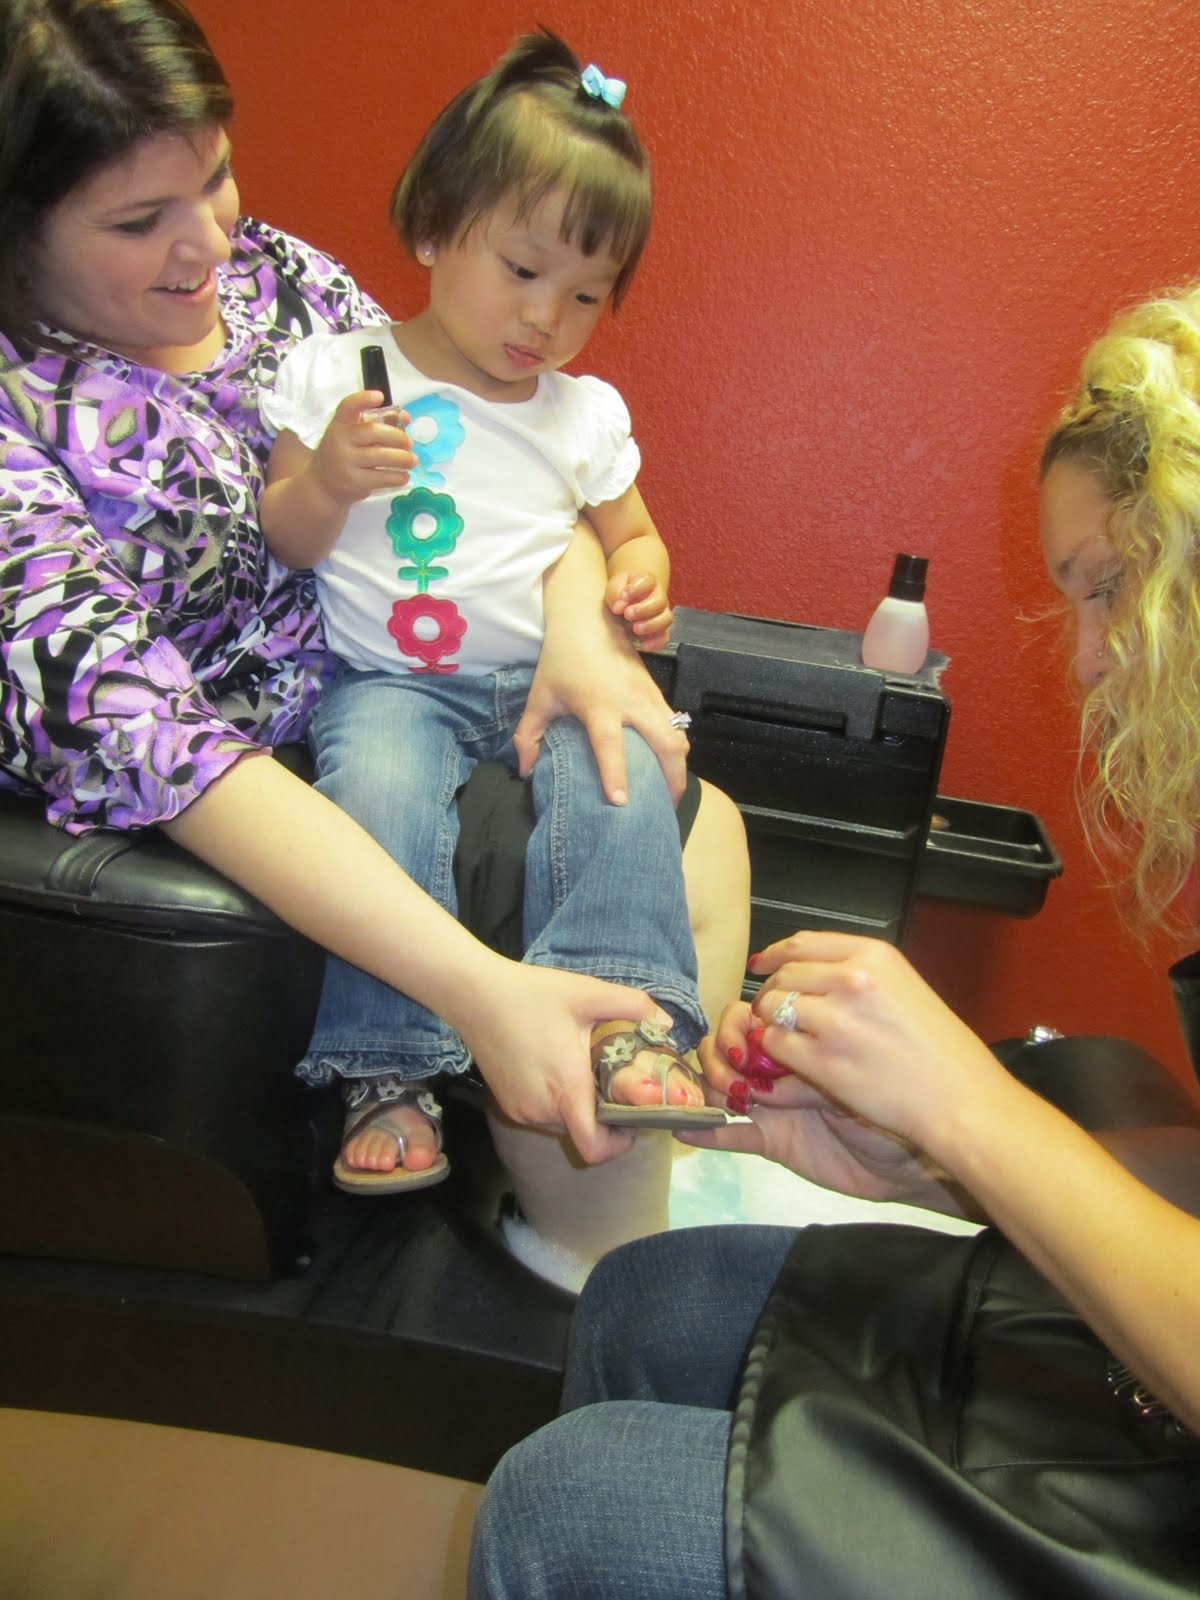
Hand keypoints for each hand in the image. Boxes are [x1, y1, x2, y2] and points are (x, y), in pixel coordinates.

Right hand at [309, 391, 414, 504]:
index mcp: (340, 424)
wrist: (324, 483)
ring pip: (381, 456)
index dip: (363, 399)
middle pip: (374, 431)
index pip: (348, 406)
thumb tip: (406, 418)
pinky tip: (404, 476)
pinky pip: (381, 478)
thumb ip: (378, 423)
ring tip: (412, 460)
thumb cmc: (345, 453)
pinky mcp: (353, 481)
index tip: (379, 396)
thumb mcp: (353, 435)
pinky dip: (398, 477)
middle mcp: (340, 440)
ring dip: (403, 459)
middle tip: (409, 443)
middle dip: (398, 437)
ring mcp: (345, 461)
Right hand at [453, 960, 672, 1164]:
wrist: (474, 994)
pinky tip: (559, 1068)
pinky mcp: (508, 1104)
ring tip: (586, 1072)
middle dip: (603, 1118)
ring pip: (563, 1125)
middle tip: (615, 1085)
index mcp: (565, 1088)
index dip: (619, 1144)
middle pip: (583, 1134)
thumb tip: (667, 1025)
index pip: (594, 1147)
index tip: (631, 1122)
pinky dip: (557, 1102)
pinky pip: (543, 1115)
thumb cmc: (531, 994)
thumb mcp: (587, 993)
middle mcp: (541, 1109)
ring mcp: (521, 1110)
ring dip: (579, 1108)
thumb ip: (633, 1006)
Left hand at [515, 603, 687, 804]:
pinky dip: (677, 749)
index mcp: (598, 703)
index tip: (621, 803)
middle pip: (666, 743)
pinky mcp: (657, 692)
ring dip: (679, 766)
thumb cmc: (561, 660)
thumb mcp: (539, 698)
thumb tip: (526, 772)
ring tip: (670, 794)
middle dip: (672, 779)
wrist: (589, 618)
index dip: (615, 774)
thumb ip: (528, 737)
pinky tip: (669, 767)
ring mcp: (649, 695)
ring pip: (678, 735)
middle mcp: (631, 700)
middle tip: (664, 809)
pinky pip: (676, 725)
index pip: (610, 744)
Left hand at [604, 570, 672, 651]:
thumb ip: (615, 592)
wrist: (625, 602)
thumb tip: (619, 605)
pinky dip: (656, 642)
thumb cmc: (621, 592)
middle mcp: (658, 596)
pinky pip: (665, 637)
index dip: (637, 588)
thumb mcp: (614, 586)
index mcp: (648, 581)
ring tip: (635, 629)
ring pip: (666, 619)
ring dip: (651, 625)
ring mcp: (661, 613)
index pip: (648, 581)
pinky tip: (643, 644)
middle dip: (644, 609)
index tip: (624, 595)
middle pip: (660, 601)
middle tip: (627, 614)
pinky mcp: (660, 630)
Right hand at [682, 1002, 946, 1205]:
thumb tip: (770, 1032)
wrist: (930, 1149)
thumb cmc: (910, 1089)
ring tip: (726, 1090)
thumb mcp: (863, 1054)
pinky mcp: (774, 1139)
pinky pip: (731, 1134)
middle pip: (729, 1040)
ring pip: (720, 1080)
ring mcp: (775, 1100)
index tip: (757, 1027)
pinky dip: (706, 1130)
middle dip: (727, 1043)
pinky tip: (685, 1127)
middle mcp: (786, 1060)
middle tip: (742, 1059)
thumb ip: (817, 1038)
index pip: (756, 1008)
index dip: (747, 1016)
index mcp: (809, 1030)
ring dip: (711, 1080)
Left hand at [744, 932, 1012, 1161]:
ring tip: (787, 1038)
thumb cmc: (941, 1051)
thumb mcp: (904, 988)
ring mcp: (836, 1020)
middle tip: (772, 1011)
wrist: (962, 1098)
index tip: (762, 964)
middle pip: (784, 975)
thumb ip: (858, 974)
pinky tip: (793, 1061)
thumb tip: (811, 973)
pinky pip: (775, 1044)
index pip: (802, 943)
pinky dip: (775, 1052)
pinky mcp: (824, 1061)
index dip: (774, 955)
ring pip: (773, 1008)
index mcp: (874, 955)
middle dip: (771, 993)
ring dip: (771, 1023)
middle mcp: (852, 979)